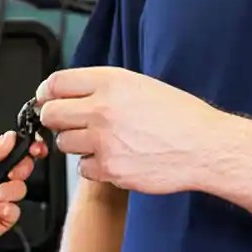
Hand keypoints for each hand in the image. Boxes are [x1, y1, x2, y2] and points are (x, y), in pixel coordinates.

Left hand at [0, 131, 48, 251]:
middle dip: (20, 169)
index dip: (27, 148)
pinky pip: (16, 212)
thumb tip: (9, 138)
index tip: (34, 147)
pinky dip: (4, 209)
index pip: (12, 152)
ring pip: (21, 190)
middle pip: (23, 169)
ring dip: (6, 192)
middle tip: (8, 172)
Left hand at [36, 66, 222, 194]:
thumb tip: (69, 92)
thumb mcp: (139, 84)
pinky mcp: (110, 169)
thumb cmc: (178, 115)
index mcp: (110, 82)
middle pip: (50, 114)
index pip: (55, 83)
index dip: (47, 92)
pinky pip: (82, 168)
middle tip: (68, 121)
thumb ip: (102, 86)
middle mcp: (103, 109)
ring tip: (102, 139)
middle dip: (55, 118)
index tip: (47, 98)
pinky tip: (114, 156)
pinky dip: (93, 165)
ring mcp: (104, 141)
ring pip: (64, 143)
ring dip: (76, 142)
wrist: (204, 146)